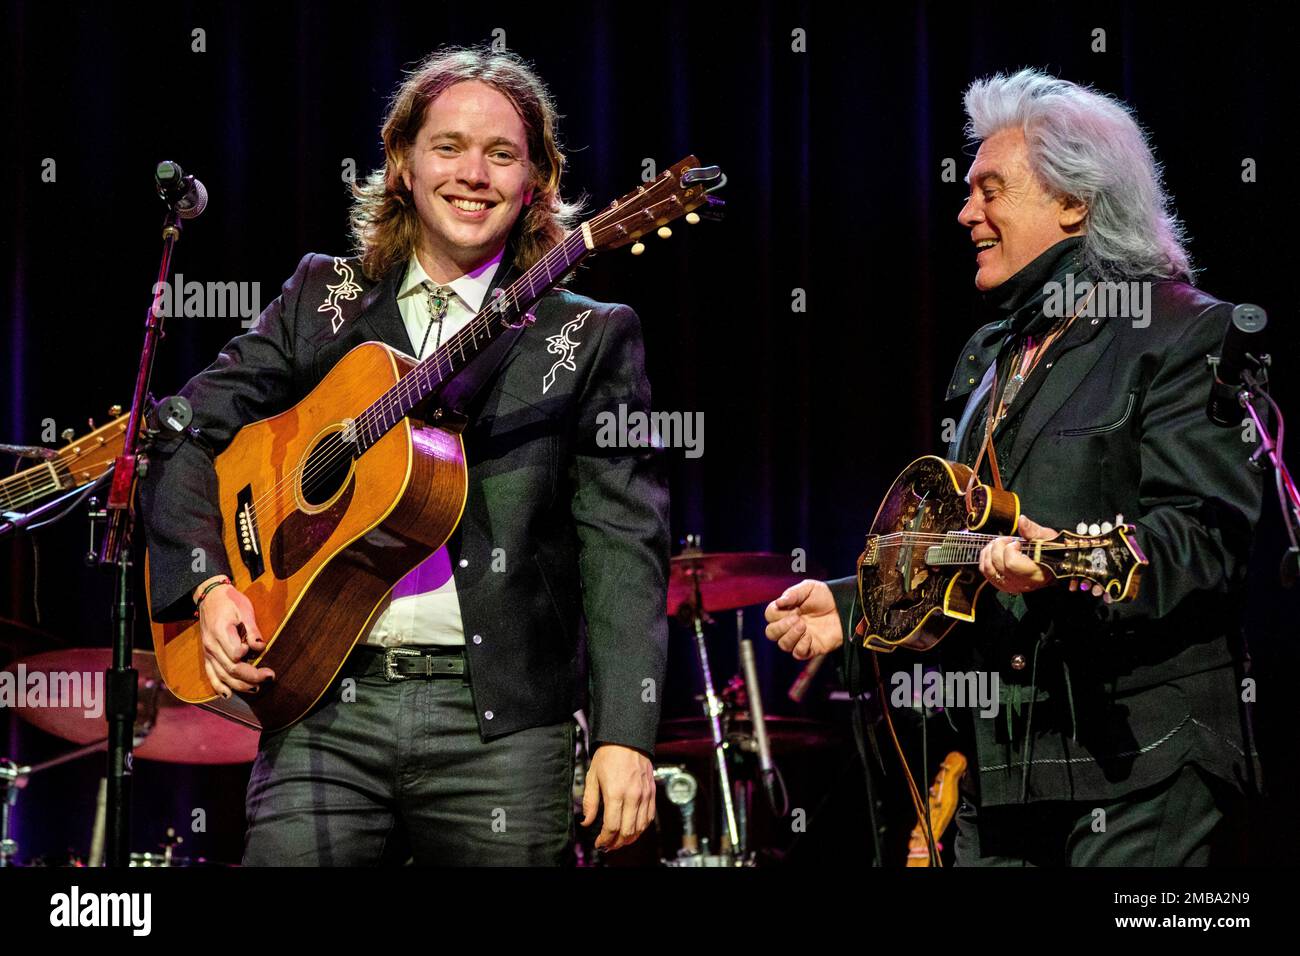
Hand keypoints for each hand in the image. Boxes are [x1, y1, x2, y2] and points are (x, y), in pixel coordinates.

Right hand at [194, 578, 274, 697]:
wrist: (210, 598)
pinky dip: (218, 687)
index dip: (246, 656)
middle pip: (230, 668)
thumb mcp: (245, 610)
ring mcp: (208, 652)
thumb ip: (252, 630)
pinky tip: (228, 695)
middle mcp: (211, 645)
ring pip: (222, 676)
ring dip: (239, 685)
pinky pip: (211, 675)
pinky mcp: (207, 656)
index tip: (259, 651)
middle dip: (251, 676)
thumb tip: (259, 647)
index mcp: (221, 631)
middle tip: (270, 676)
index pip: (234, 653)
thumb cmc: (230, 602)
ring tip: (257, 688)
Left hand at [581, 744, 655, 851]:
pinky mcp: (651, 792)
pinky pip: (650, 817)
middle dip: (617, 843)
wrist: (628, 738)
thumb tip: (587, 821)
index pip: (612, 827)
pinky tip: (633, 829)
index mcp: (615, 792)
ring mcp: (644, 794)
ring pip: (640, 827)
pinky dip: (642, 828)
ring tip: (620, 841)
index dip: (605, 839)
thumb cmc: (608, 755)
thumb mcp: (592, 776)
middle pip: (627, 831)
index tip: (599, 842)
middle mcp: (632, 796)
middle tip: (608, 845)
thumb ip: (590, 802)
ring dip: (630, 838)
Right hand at [764, 579, 843, 659]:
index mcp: (786, 611)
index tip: (790, 608)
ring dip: (791, 636)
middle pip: (771, 633)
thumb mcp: (809, 588)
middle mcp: (789, 626)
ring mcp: (799, 638)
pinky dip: (801, 646)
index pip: (769, 615)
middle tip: (797, 619)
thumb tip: (778, 603)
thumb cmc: (825, 596)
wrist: (844, 606)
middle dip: (780, 627)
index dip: (775, 613)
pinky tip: (809, 636)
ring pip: (783, 644)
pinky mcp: (810, 648)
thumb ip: (792, 593)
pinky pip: (798, 653)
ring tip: (804, 626)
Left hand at [979, 514, 1058, 594]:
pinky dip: (985, 559)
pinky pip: (985, 573)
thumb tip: (1021, 520)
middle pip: (998, 564)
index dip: (1010, 549)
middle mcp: (1021, 583)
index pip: (1012, 563)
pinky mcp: (1002, 585)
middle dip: (998, 546)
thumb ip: (1033, 530)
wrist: (1053, 565)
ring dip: (989, 552)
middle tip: (1007, 539)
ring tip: (998, 544)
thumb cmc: (1052, 552)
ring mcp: (1010, 586)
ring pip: (988, 569)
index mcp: (1035, 573)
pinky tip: (992, 551)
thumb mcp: (1047, 539)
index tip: (1017, 542)